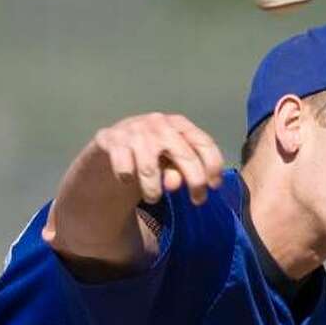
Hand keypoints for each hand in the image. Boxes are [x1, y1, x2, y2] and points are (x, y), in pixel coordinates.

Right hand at [92, 113, 225, 205]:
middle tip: (197, 201)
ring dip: (153, 191)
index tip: (215, 186)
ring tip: (152, 197)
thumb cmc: (148, 155)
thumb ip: (180, 169)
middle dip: (195, 182)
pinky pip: (124, 170)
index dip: (213, 165)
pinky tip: (126, 180)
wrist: (111, 145)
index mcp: (178, 124)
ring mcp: (134, 130)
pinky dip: (126, 180)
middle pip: (184, 156)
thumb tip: (176, 183)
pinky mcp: (111, 140)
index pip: (203, 143)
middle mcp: (158, 123)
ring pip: (150, 170)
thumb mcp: (169, 160)